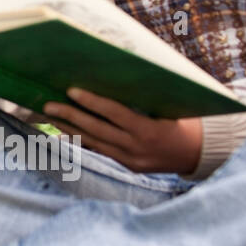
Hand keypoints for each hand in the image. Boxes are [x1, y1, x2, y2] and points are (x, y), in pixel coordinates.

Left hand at [43, 88, 203, 174]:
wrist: (197, 153)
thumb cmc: (182, 121)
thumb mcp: (166, 108)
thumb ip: (140, 99)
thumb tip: (110, 78)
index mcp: (148, 130)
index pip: (114, 113)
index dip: (92, 101)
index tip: (71, 90)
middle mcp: (136, 148)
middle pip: (97, 130)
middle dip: (70, 116)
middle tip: (47, 104)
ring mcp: (130, 160)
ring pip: (94, 142)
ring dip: (70, 128)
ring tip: (50, 115)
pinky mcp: (127, 166)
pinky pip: (100, 152)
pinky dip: (81, 141)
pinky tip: (64, 133)